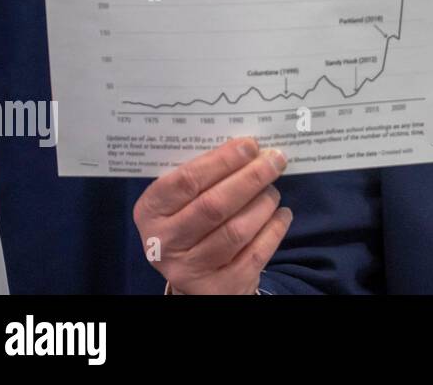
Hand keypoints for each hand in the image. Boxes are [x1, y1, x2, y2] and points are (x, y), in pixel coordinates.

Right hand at [133, 136, 291, 293]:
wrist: (198, 277)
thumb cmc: (194, 222)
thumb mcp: (185, 199)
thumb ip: (206, 175)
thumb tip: (249, 148)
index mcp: (150, 212)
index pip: (185, 181)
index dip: (221, 160)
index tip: (250, 145)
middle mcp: (164, 243)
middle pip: (214, 205)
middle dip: (251, 178)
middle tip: (275, 160)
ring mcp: (190, 269)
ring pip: (237, 230)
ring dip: (264, 203)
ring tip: (273, 191)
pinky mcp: (219, 286)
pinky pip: (255, 253)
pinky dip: (274, 228)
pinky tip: (281, 214)